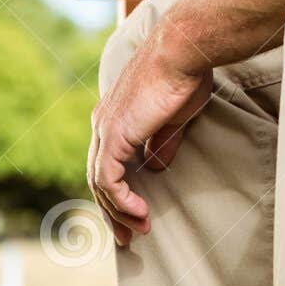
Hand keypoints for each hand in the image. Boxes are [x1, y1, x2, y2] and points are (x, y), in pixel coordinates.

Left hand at [88, 25, 212, 246]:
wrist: (182, 49)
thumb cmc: (185, 73)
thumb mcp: (174, 115)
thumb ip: (161, 141)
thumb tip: (156, 167)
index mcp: (114, 115)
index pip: (107, 162)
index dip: (118, 190)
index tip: (133, 213)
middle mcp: (103, 123)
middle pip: (99, 177)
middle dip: (112, 210)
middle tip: (126, 236)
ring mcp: (106, 129)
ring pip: (101, 183)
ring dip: (119, 211)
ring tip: (138, 230)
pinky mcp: (115, 136)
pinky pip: (109, 180)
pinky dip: (122, 201)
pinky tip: (139, 213)